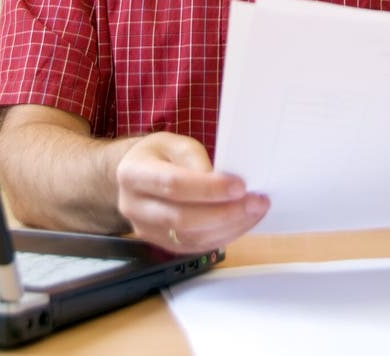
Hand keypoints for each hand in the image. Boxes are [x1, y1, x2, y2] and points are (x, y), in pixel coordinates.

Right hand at [115, 132, 269, 252]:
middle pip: (182, 219)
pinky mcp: (162, 244)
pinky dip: (223, 236)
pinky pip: (196, 247)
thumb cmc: (158, 155)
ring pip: (191, 238)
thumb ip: (194, 158)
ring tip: (255, 210)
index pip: (173, 185)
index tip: (240, 186)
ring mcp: (146, 230)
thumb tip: (221, 180)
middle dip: (225, 212)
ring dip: (229, 227)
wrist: (137, 175)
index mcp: (133, 174)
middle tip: (255, 202)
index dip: (209, 188)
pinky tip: (242, 222)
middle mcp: (134, 206)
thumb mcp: (173, 142)